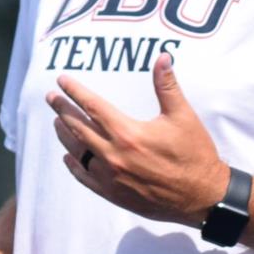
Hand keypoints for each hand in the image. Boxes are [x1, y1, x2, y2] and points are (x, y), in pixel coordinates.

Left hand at [50, 52, 227, 226]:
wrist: (202, 197)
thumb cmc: (194, 154)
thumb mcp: (183, 116)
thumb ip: (167, 86)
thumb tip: (163, 57)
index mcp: (128, 134)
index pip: (92, 107)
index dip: (74, 91)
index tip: (61, 81)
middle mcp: (114, 156)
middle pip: (78, 128)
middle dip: (62, 110)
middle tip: (51, 98)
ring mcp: (111, 178)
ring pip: (78, 152)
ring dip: (65, 135)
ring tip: (57, 122)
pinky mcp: (114, 194)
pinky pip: (86, 177)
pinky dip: (74, 165)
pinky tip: (68, 157)